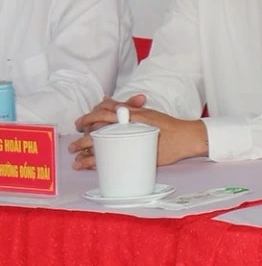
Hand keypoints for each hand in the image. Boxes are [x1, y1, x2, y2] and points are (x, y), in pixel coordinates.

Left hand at [69, 95, 209, 170]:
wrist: (184, 137)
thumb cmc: (166, 125)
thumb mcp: (144, 113)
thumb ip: (125, 106)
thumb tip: (106, 100)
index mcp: (127, 114)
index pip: (101, 113)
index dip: (88, 118)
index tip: (80, 124)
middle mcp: (125, 126)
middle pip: (96, 130)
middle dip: (81, 138)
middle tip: (73, 145)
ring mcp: (127, 140)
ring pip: (98, 146)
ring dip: (83, 152)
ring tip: (75, 159)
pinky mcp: (131, 154)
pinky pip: (107, 159)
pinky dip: (93, 162)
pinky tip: (85, 166)